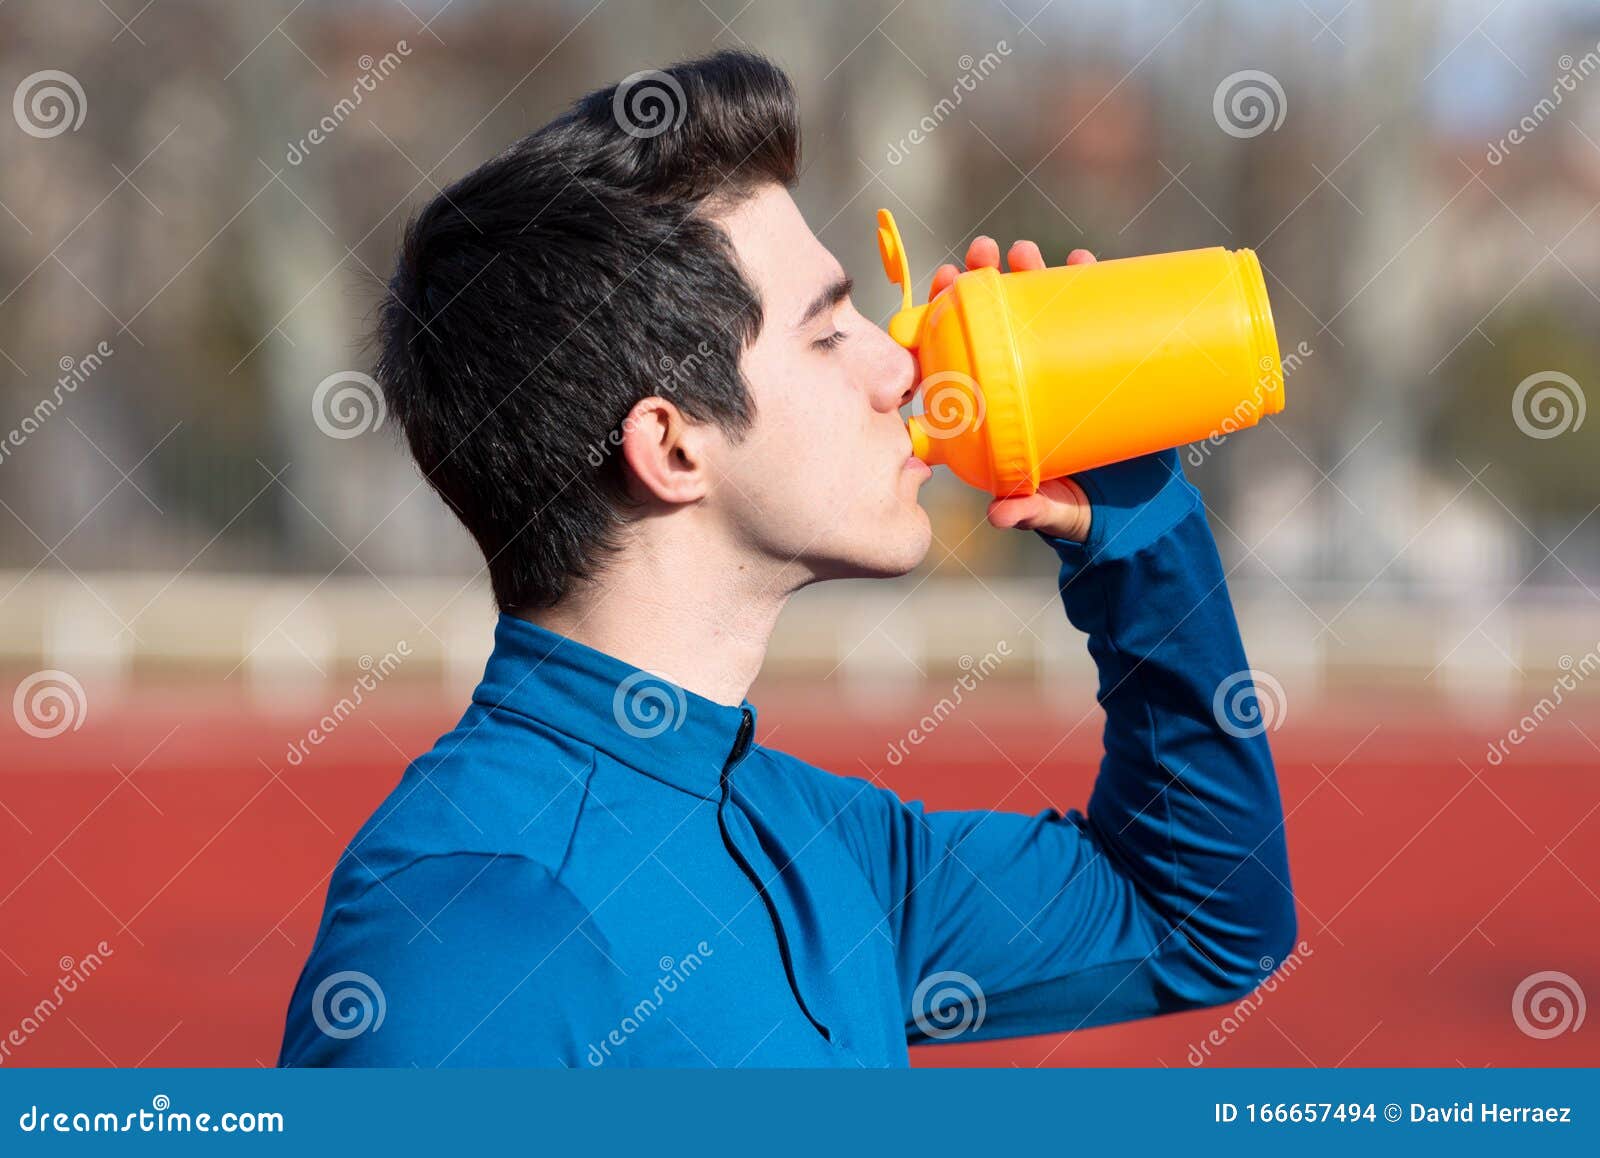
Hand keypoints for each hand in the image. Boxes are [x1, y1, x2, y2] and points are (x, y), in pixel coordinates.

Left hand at [930, 237, 1097, 542]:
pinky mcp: (1100, 366)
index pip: (958, 357)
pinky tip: (1081, 260)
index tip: (944, 283)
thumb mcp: (1054, 511)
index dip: (943, 320)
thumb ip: (1030, 512)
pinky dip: (1087, 285)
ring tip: (1026, 253)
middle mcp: (1022, 386)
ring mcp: (1060, 371)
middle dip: (984, 281)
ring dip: (1029, 273)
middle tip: (985, 253)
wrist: (1140, 509)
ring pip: (1037, 310)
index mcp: (996, 415)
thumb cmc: (1082, 513)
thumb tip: (1001, 516)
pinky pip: (1087, 318)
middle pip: (994, 322)